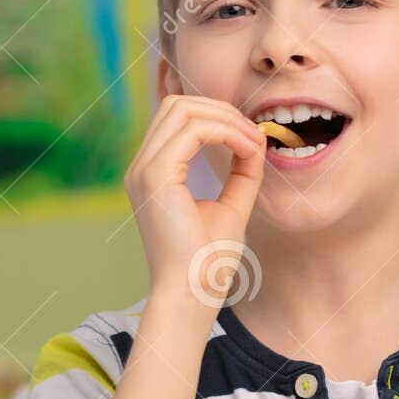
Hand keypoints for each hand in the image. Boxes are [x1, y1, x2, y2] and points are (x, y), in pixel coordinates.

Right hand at [124, 95, 265, 316]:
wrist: (192, 294)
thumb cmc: (207, 261)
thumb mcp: (231, 206)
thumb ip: (241, 173)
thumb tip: (257, 139)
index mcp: (153, 174)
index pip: (178, 119)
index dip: (218, 117)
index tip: (252, 139)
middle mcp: (141, 168)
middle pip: (177, 104)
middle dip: (221, 110)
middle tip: (254, 134)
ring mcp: (144, 170)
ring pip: (182, 109)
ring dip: (225, 118)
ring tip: (252, 141)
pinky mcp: (155, 176)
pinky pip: (193, 130)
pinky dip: (225, 132)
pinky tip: (246, 149)